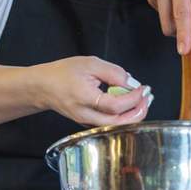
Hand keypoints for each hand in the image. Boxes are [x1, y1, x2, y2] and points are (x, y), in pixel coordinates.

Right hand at [35, 56, 151, 126]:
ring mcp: (86, 122)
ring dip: (133, 115)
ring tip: (142, 99)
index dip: (134, 98)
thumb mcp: (90, 63)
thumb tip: (132, 83)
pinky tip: (130, 103)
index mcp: (85, 98)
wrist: (43, 87)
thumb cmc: (63, 73)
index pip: (116, 106)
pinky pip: (110, 124)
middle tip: (148, 97)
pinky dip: (123, 116)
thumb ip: (113, 73)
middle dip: (138, 111)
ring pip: (116, 126)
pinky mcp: (88, 123)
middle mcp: (86, 115)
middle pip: (118, 122)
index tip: (144, 88)